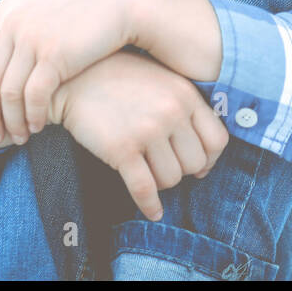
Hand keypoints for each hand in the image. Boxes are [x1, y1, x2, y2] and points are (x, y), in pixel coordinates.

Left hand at [0, 0, 137, 146]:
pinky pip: (32, 96)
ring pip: (7, 93)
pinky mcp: (54, 55)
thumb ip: (16, 28)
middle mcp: (13, 23)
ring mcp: (32, 38)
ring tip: (18, 138)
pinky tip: (37, 127)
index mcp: (5, 11)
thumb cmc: (84, 9)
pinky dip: (31, 116)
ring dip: (10, 121)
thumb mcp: (41, 9)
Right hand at [54, 50, 228, 220]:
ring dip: (160, 183)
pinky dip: (150, 206)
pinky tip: (152, 212)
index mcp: (186, 95)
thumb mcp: (163, 82)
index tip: (197, 165)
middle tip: (162, 164)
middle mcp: (171, 112)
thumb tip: (205, 163)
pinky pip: (144, 189)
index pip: (218, 140)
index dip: (209, 159)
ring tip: (146, 170)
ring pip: (171, 179)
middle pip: (195, 164)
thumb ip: (187, 112)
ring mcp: (147, 130)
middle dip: (180, 170)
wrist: (73, 77)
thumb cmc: (120, 81)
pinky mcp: (121, 148)